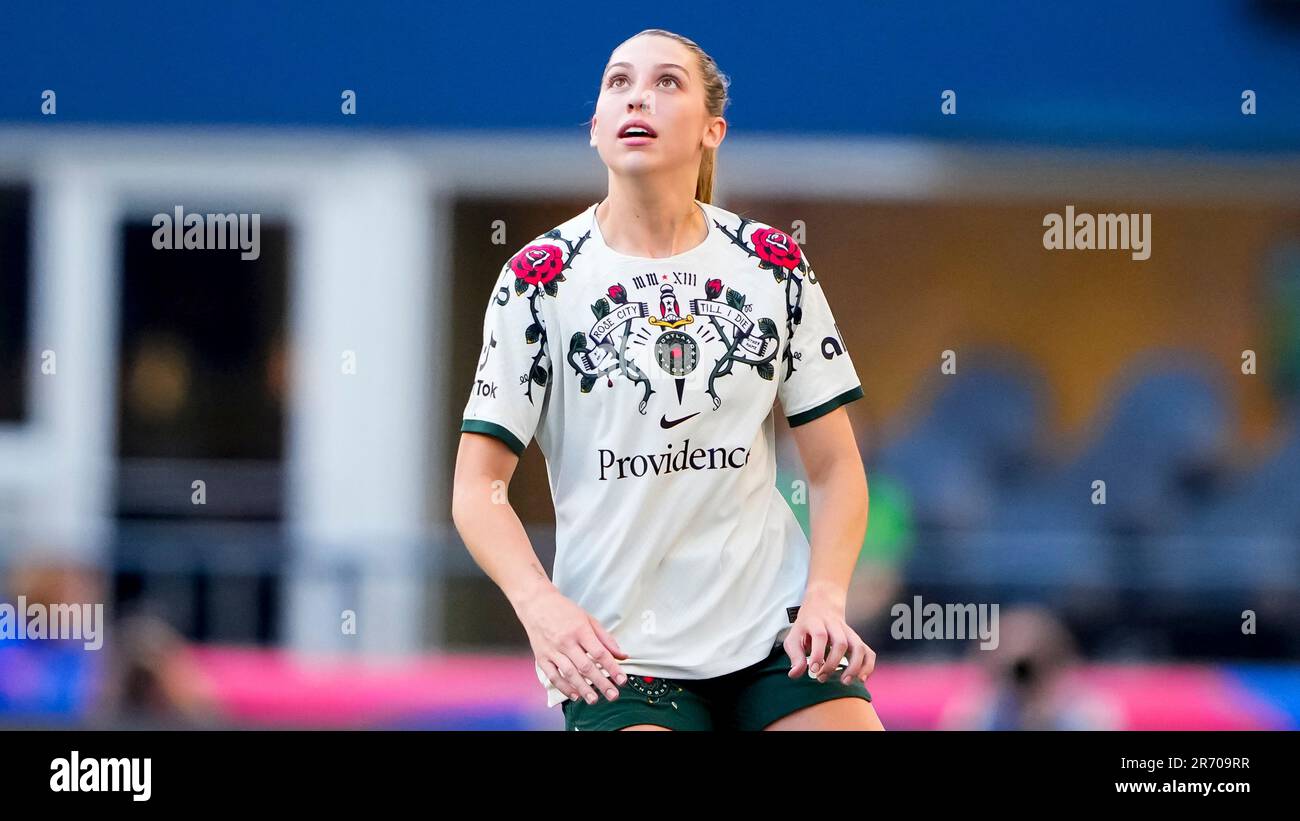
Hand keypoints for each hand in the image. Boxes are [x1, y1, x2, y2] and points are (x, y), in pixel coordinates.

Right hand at [514, 584, 628, 703]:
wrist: (536, 603)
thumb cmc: (564, 611)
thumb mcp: (588, 619)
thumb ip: (606, 638)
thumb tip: (622, 655)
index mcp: (580, 630)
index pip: (600, 653)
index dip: (612, 668)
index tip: (622, 680)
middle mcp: (566, 641)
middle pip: (586, 666)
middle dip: (601, 683)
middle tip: (613, 696)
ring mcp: (552, 650)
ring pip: (569, 673)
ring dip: (583, 689)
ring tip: (594, 700)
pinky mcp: (541, 657)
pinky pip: (553, 676)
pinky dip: (564, 687)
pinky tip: (574, 695)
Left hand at [782, 584, 876, 684]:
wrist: (822, 605)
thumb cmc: (806, 627)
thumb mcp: (794, 636)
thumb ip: (795, 656)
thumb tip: (795, 674)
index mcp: (816, 622)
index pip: (820, 636)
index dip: (817, 654)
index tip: (813, 670)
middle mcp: (834, 626)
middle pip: (840, 642)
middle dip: (833, 663)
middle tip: (821, 678)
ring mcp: (849, 632)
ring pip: (858, 646)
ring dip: (854, 666)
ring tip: (845, 681)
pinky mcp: (857, 640)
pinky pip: (868, 652)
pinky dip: (868, 666)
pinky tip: (860, 679)